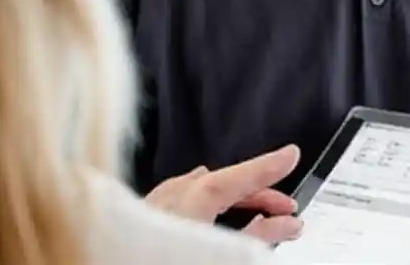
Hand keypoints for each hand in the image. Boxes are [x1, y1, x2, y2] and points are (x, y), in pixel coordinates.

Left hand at [145, 144, 303, 244]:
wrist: (119, 261)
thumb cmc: (167, 255)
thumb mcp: (222, 249)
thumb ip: (258, 235)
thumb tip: (286, 224)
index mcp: (193, 197)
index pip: (240, 174)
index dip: (269, 165)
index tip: (290, 155)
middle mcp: (173, 193)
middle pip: (226, 183)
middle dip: (259, 193)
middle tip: (286, 208)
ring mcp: (157, 201)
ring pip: (205, 189)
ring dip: (234, 199)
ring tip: (257, 214)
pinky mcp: (147, 212)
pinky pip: (184, 196)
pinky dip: (209, 202)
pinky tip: (213, 212)